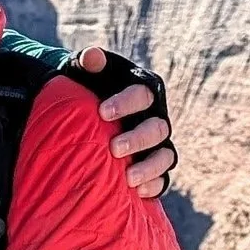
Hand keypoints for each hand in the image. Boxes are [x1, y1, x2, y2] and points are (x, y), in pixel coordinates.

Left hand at [73, 45, 175, 199]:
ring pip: (165, 155)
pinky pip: (164, 178)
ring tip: (128, 178)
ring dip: (149, 167)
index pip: (142, 94)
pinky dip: (154, 185)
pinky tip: (138, 192)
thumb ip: (88, 62)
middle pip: (157, 128)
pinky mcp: (156, 166)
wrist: (90, 113)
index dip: (126, 103)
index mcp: (144, 90)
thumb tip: (92, 57)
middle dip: (138, 139)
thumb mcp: (85, 72)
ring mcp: (159, 144)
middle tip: (114, 149)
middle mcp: (156, 116)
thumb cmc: (89, 89)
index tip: (103, 112)